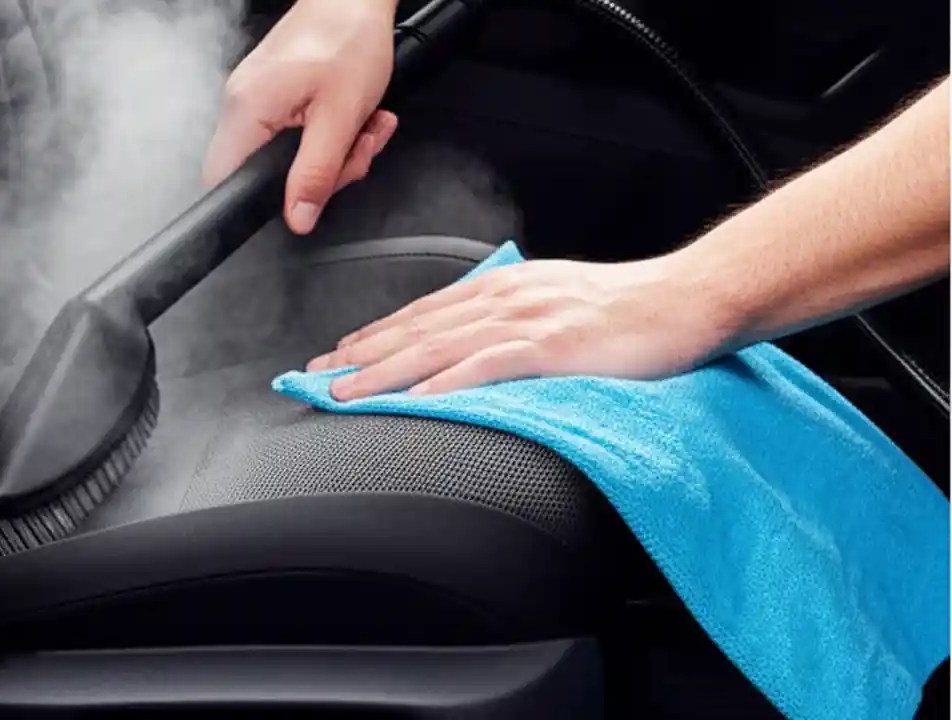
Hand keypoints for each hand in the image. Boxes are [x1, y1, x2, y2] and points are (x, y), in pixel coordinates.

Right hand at [203, 0, 398, 234]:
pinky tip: (355, 119)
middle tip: (357, 150)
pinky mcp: (272, 93)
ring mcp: (254, 97)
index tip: (301, 195)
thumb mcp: (341, 118)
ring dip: (335, 153)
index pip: (222, 180)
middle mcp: (240, 104)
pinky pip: (292, 133)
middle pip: (263, 173)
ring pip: (286, 155)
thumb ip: (317, 173)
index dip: (256, 200)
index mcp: (247, 110)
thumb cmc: (347, 39)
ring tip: (366, 128)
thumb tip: (297, 219)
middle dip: (322, 173)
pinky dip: (328, 134)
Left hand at [308, 256, 735, 399]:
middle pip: (417, 329)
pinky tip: (416, 399)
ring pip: (438, 345)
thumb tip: (474, 342)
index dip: (374, 334)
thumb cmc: (627, 305)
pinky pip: (488, 365)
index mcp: (503, 287)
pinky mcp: (554, 345)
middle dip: (360, 354)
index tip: (337, 354)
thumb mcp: (555, 301)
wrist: (688, 297)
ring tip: (344, 391)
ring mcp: (528, 319)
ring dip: (384, 369)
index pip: (423, 313)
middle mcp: (505, 297)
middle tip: (315, 377)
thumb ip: (512, 318)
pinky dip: (446, 382)